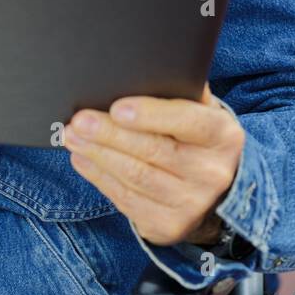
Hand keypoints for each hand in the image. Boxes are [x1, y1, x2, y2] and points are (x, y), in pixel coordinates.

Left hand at [61, 83, 242, 245]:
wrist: (217, 194)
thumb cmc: (198, 140)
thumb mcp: (203, 113)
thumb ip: (182, 92)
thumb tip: (146, 69)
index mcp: (223, 136)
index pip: (188, 121)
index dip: (151, 114)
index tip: (117, 107)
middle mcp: (211, 173)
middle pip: (153, 150)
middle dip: (110, 134)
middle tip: (79, 120)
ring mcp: (190, 204)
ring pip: (135, 176)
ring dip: (97, 154)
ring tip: (72, 136)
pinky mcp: (168, 225)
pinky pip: (126, 199)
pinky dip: (99, 177)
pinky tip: (82, 159)